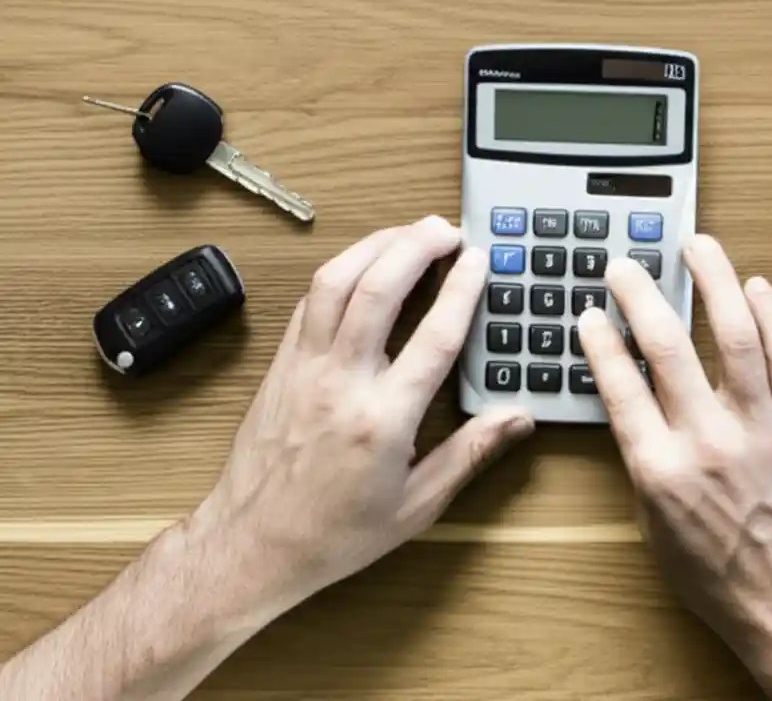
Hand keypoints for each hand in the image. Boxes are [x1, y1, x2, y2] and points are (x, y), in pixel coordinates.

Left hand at [193, 216, 532, 604]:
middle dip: (416, 246)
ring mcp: (304, 368)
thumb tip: (517, 418)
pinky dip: (340, 272)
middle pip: (378, 289)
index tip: (479, 260)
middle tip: (447, 229)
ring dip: (375, 246)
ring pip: (335, 281)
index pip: (432, 337)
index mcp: (384, 420)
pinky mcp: (281, 366)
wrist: (254, 543)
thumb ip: (470, 453)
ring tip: (408, 233)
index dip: (461, 290)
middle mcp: (341, 383)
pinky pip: (310, 302)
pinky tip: (362, 266)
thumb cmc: (336, 533)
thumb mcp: (418, 506)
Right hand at [580, 235, 771, 700]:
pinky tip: (756, 288)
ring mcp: (759, 427)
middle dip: (640, 296)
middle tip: (626, 267)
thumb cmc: (720, 576)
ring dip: (713, 281)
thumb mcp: (654, 528)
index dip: (600, 343)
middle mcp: (708, 441)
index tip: (590, 315)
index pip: (621, 386)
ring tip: (697, 247)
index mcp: (661, 471)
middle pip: (668, 347)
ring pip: (735, 334)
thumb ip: (641, 462)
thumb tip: (631, 408)